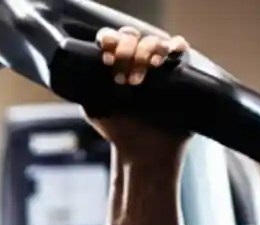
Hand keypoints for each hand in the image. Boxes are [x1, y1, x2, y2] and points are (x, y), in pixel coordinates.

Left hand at [87, 26, 191, 162]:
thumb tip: (77, 71)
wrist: (144, 152)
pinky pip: (181, 47)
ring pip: (155, 40)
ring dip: (146, 53)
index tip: (106, 55)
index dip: (108, 40)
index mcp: (116, 65)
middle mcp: (137, 59)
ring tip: (139, 79)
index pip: (112, 39)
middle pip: (132, 36)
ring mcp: (160, 63)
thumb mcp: (95, 108)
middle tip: (122, 77)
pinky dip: (175, 46)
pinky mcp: (181, 70)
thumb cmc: (119, 130)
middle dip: (126, 50)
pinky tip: (165, 59)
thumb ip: (86, 88)